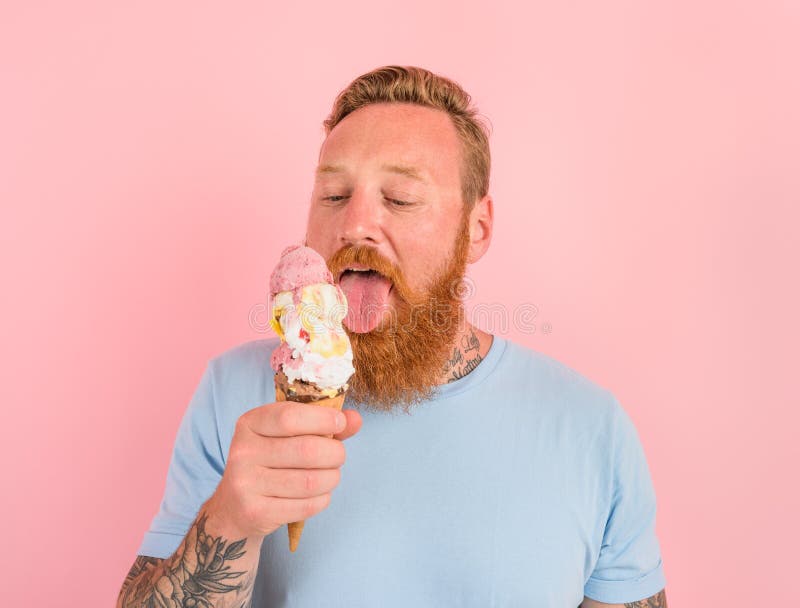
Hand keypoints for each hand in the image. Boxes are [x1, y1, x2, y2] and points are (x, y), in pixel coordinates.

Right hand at [204, 401, 361, 539]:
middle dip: (334, 453)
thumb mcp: (288, 435)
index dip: (322, 419)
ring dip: (331, 478)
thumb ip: (322, 424)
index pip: (290, 416)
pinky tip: (318, 494)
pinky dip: (322, 499)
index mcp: (250, 424)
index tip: (341, 423)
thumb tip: (355, 419)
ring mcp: (245, 483)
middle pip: (306, 450)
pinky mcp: (255, 512)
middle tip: (337, 456)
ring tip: (330, 476)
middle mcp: (243, 451)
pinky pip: (305, 505)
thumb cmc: (270, 463)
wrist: (234, 507)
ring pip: (310, 481)